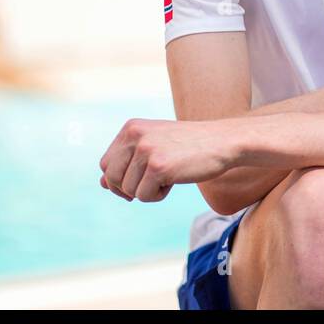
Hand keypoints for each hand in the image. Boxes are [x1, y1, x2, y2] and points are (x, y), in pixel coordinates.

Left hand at [99, 118, 234, 201]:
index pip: (106, 164)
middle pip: (112, 178)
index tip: (138, 182)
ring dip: (148, 191)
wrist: (221, 142)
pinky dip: (159, 195)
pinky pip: (144, 196)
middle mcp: (135, 135)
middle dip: (128, 189)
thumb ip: (128, 161)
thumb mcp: (154, 147)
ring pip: (129, 190)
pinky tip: (175, 180)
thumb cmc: (188, 146)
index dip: (118, 180)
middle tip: (152, 185)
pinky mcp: (158, 167)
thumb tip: (102, 184)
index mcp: (131, 127)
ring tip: (169, 177)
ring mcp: (146, 150)